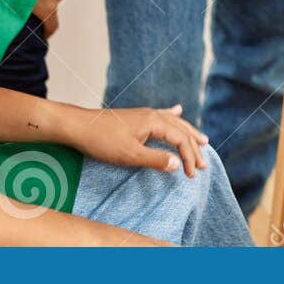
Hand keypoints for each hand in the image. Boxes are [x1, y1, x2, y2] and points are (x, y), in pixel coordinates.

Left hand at [67, 104, 209, 176]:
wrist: (79, 126)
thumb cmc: (103, 141)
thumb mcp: (130, 155)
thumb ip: (155, 159)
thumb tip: (177, 164)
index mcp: (155, 122)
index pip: (180, 140)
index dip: (189, 157)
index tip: (193, 174)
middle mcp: (153, 115)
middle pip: (181, 130)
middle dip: (194, 147)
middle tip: (204, 164)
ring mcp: (145, 114)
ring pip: (174, 122)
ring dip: (188, 133)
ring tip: (202, 139)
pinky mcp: (137, 117)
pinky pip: (162, 114)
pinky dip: (173, 115)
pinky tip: (178, 110)